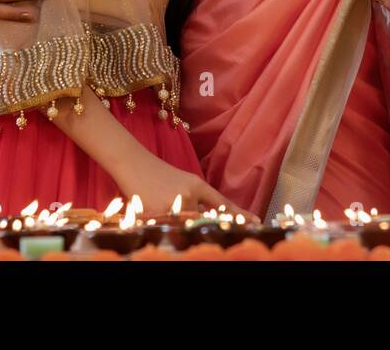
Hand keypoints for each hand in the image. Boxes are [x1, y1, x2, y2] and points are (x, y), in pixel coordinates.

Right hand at [117, 158, 258, 221]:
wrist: (133, 164)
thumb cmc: (158, 173)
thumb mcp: (183, 181)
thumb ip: (198, 198)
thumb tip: (213, 216)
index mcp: (197, 184)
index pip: (223, 204)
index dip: (240, 215)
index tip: (256, 221)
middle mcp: (190, 195)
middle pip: (206, 219)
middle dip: (210, 224)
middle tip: (221, 225)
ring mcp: (175, 205)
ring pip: (186, 224)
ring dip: (182, 222)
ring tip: (168, 206)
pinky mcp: (159, 214)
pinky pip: (170, 226)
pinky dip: (167, 224)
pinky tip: (158, 211)